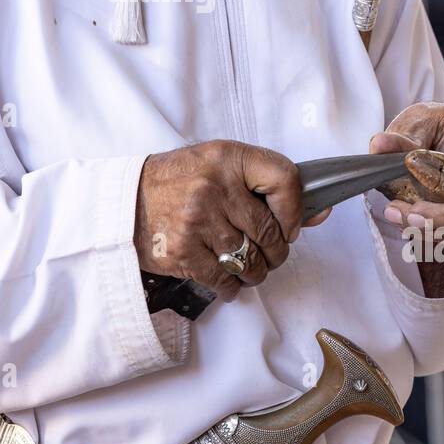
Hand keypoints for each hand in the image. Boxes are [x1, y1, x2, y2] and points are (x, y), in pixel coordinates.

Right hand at [134, 140, 330, 302]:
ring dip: (254, 272)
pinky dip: (231, 286)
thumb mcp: (221, 166)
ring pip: (250, 261)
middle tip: (268, 253)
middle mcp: (214, 186)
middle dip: (275, 252)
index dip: (294, 210)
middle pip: (270, 232)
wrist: (124, 200)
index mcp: (227, 158)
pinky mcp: (182, 251)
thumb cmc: (179, 181)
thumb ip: (268, 186)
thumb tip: (320, 213)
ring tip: (246, 266)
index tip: (288, 225)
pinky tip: (227, 279)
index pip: (285, 179)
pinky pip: (225, 280)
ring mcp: (197, 219)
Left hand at [369, 101, 443, 232]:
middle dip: (443, 211)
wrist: (438, 142)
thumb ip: (401, 138)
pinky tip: (407, 221)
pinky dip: (433, 231)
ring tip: (397, 215)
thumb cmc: (435, 126)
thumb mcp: (416, 124)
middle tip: (408, 212)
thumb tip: (380, 144)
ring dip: (432, 225)